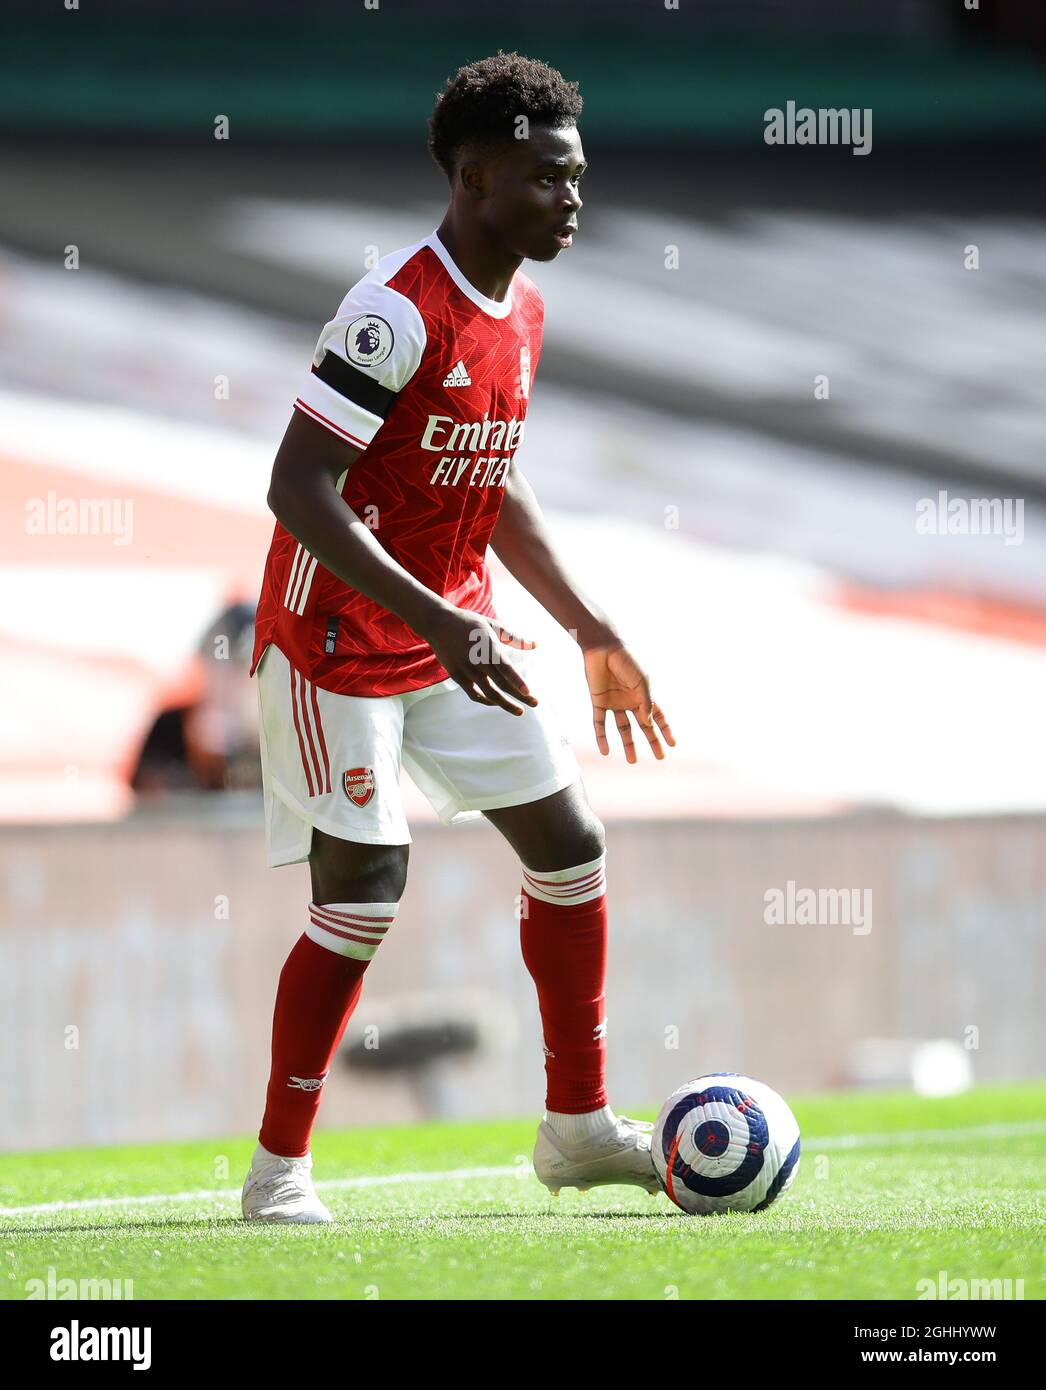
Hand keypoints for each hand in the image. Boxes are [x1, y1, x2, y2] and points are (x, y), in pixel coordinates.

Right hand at [421, 605, 537, 715]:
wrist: (438, 624)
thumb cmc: (469, 623)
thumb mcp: (493, 625)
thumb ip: (514, 638)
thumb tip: (536, 645)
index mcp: (488, 647)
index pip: (505, 668)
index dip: (517, 681)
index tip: (529, 692)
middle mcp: (478, 661)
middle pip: (501, 684)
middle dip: (519, 696)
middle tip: (536, 703)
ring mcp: (466, 671)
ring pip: (488, 693)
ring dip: (505, 704)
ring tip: (520, 711)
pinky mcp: (457, 676)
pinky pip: (474, 694)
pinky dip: (486, 701)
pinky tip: (497, 703)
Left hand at [583, 643, 674, 762]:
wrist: (603, 648)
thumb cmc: (627, 660)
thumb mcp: (642, 682)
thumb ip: (646, 703)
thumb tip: (649, 724)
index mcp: (644, 693)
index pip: (658, 716)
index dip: (665, 729)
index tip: (673, 744)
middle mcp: (630, 700)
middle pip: (644, 726)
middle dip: (652, 741)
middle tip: (660, 757)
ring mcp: (614, 702)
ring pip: (623, 728)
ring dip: (628, 744)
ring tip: (633, 761)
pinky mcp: (598, 701)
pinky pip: (599, 723)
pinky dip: (602, 737)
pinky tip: (605, 751)